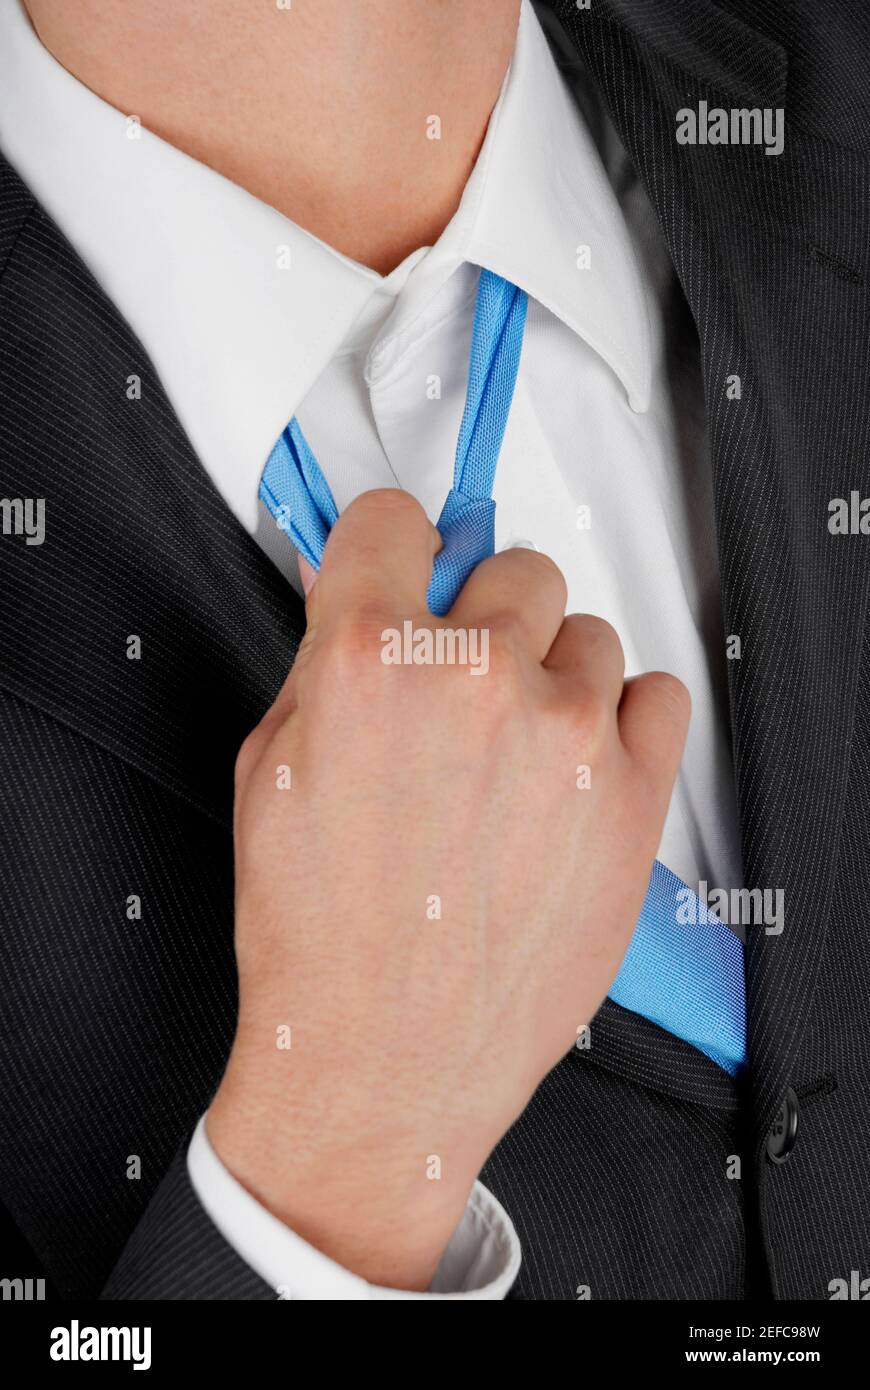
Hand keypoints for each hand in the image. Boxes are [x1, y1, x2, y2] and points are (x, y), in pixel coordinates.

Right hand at [208, 489, 689, 1289]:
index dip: (390, 547)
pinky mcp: (632, 793)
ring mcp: (566, 733)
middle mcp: (476, 678)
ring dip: (551, 677)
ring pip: (585, 634)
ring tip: (516, 756)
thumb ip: (322, 666)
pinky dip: (621, 721)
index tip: (404, 565)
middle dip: (481, 617)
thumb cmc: (320, 939)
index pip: (393, 518)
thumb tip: (356, 601)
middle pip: (511, 566)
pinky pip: (657, 694)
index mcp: (368, 660)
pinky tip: (575, 769)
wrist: (382, 1061)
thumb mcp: (269, 774)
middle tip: (463, 684)